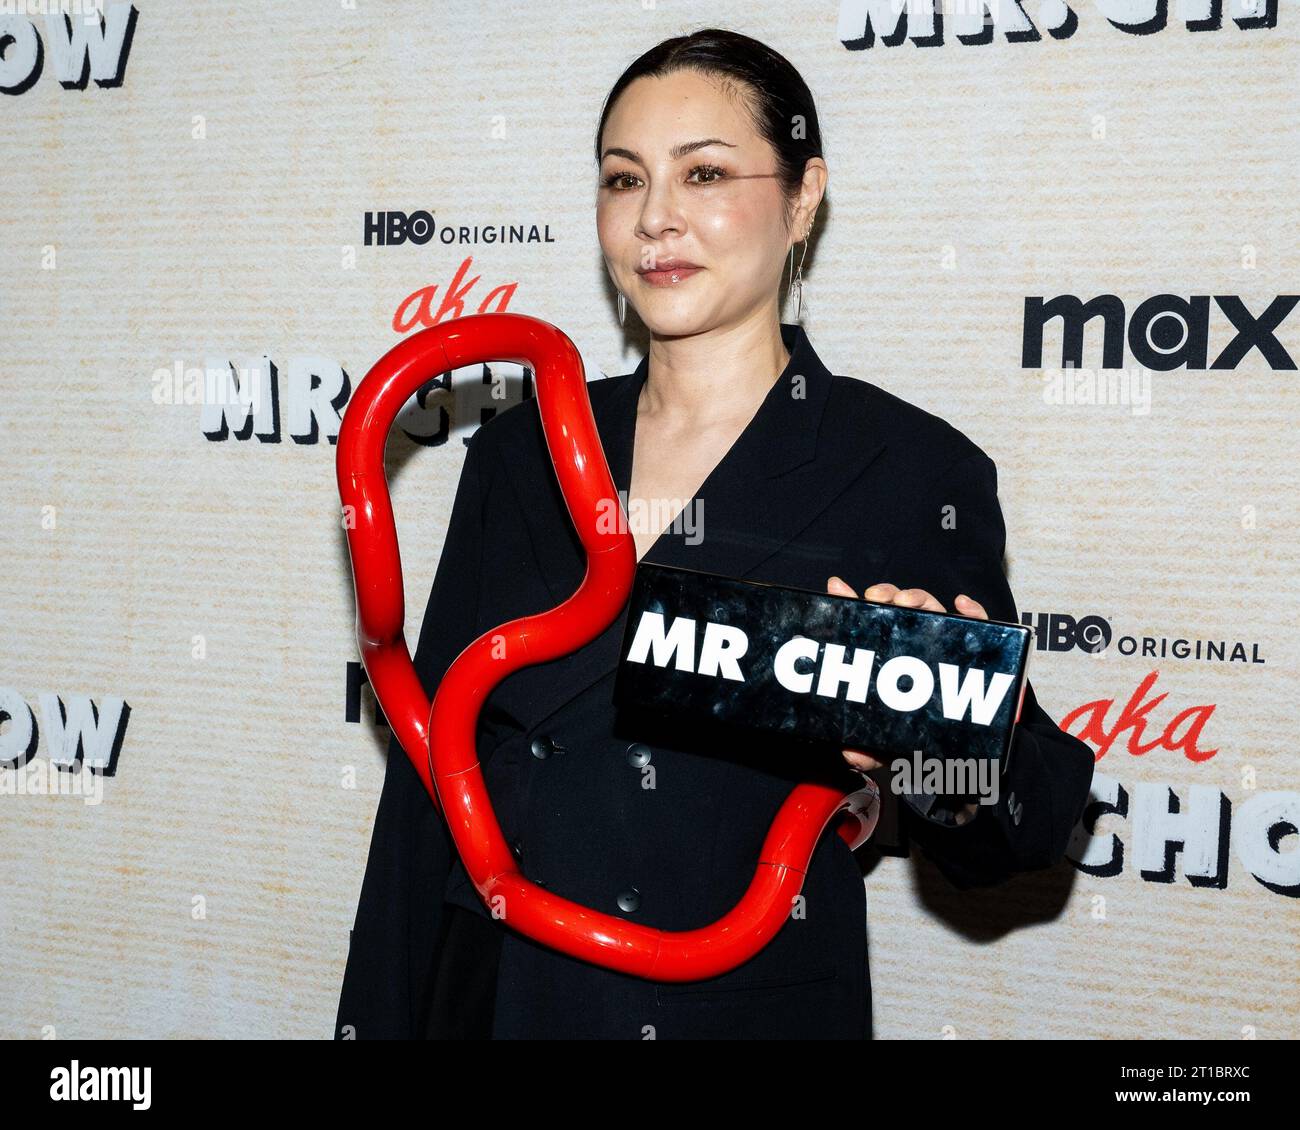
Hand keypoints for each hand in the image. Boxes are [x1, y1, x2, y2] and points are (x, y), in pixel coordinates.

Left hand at [826, 576, 988, 802]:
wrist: (973, 756)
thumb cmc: (925, 740)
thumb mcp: (893, 746)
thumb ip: (871, 751)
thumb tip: (851, 755)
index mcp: (892, 656)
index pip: (871, 624)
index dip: (854, 603)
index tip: (838, 591)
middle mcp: (918, 644)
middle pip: (901, 609)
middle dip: (887, 596)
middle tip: (876, 600)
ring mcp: (948, 646)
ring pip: (935, 610)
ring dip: (919, 598)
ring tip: (906, 601)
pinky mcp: (981, 655)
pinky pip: (981, 627)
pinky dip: (974, 612)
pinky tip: (961, 604)